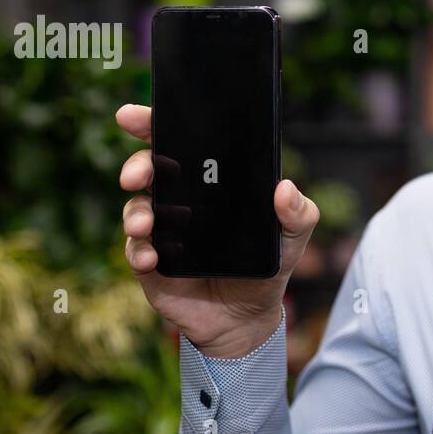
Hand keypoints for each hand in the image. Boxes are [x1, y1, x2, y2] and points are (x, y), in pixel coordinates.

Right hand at [115, 103, 319, 357]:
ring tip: (146, 224)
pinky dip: (139, 250)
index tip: (134, 115)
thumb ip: (298, 213)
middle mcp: (181, 200)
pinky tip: (151, 258)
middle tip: (137, 174)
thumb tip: (285, 189)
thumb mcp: (292, 238)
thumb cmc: (267, 267)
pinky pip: (135, 250)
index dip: (153, 124)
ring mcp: (162, 230)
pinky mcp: (151, 262)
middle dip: (137, 165)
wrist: (248, 319)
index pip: (179, 145)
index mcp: (211, 184)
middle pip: (149, 169)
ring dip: (135, 212)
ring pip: (136, 208)